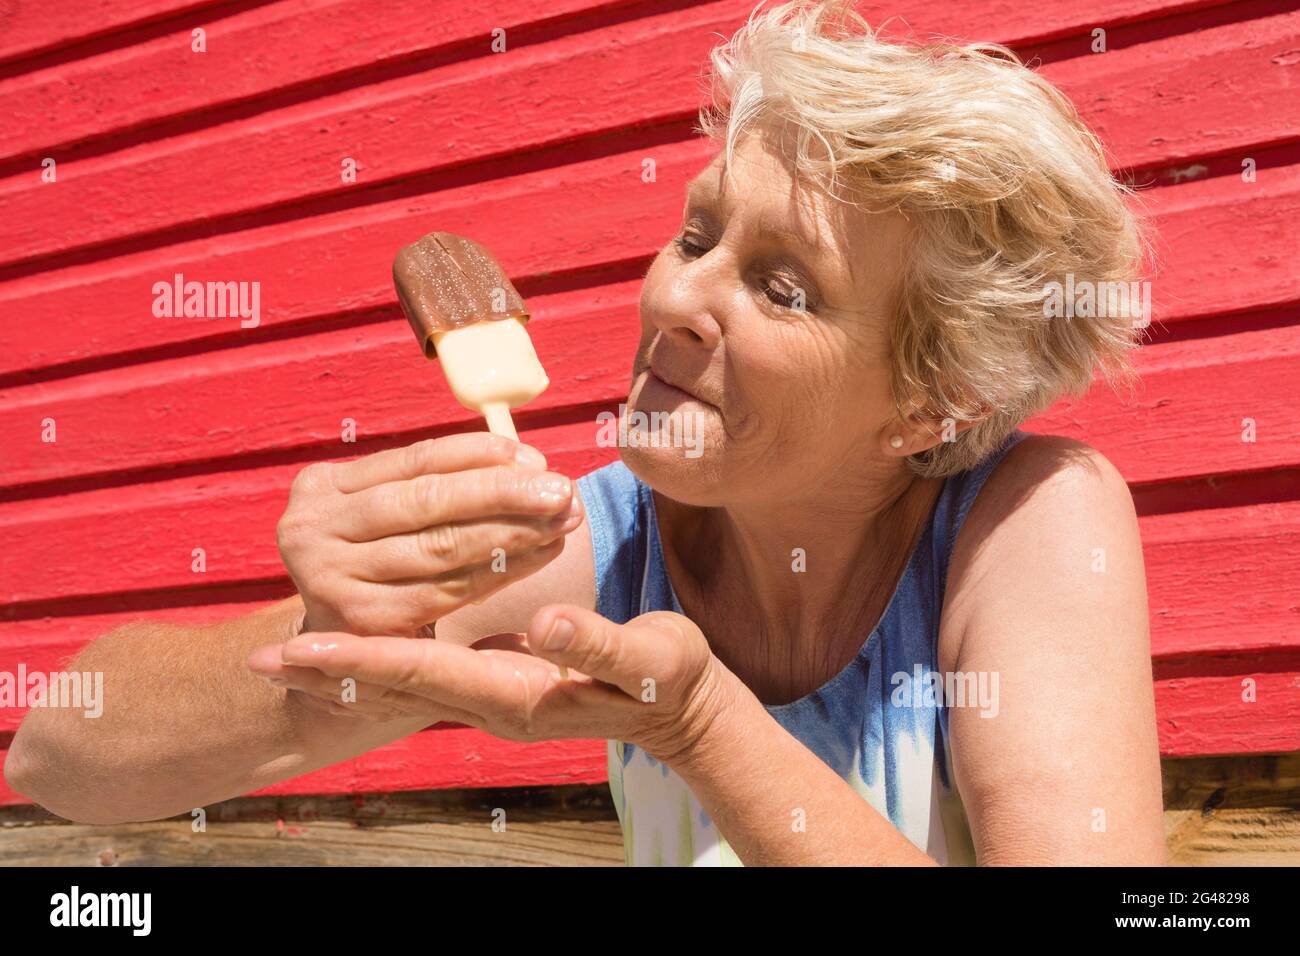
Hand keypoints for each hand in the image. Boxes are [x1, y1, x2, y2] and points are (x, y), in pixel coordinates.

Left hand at [247, 606, 731, 763]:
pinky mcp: (497, 683)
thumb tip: (548, 623)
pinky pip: (424, 674)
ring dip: (342, 670)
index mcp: (520, 692)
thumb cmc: (669, 679)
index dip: (360, 659)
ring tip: (283, 657)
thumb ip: (598, 645)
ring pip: (401, 683)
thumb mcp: (648, 657)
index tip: (297, 649)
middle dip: (326, 672)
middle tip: (254, 660)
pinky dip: (381, 662)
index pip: (424, 671)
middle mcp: (492, 702)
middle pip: (394, 685)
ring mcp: (491, 697)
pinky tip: (356, 648)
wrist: (680, 709)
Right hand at [276, 433, 581, 636]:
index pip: (413, 460)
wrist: (337, 658)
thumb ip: (435, 488)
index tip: (533, 456)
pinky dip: (501, 570)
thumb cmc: (383, 571)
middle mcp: (310, 529)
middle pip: (425, 501)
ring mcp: (329, 578)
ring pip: (440, 546)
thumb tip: (525, 461)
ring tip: (563, 520)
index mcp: (321, 487)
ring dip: (512, 530)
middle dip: (501, 492)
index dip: (476, 455)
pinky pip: (447, 590)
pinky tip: (542, 555)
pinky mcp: (361, 623)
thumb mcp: (387, 521)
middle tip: (562, 490)